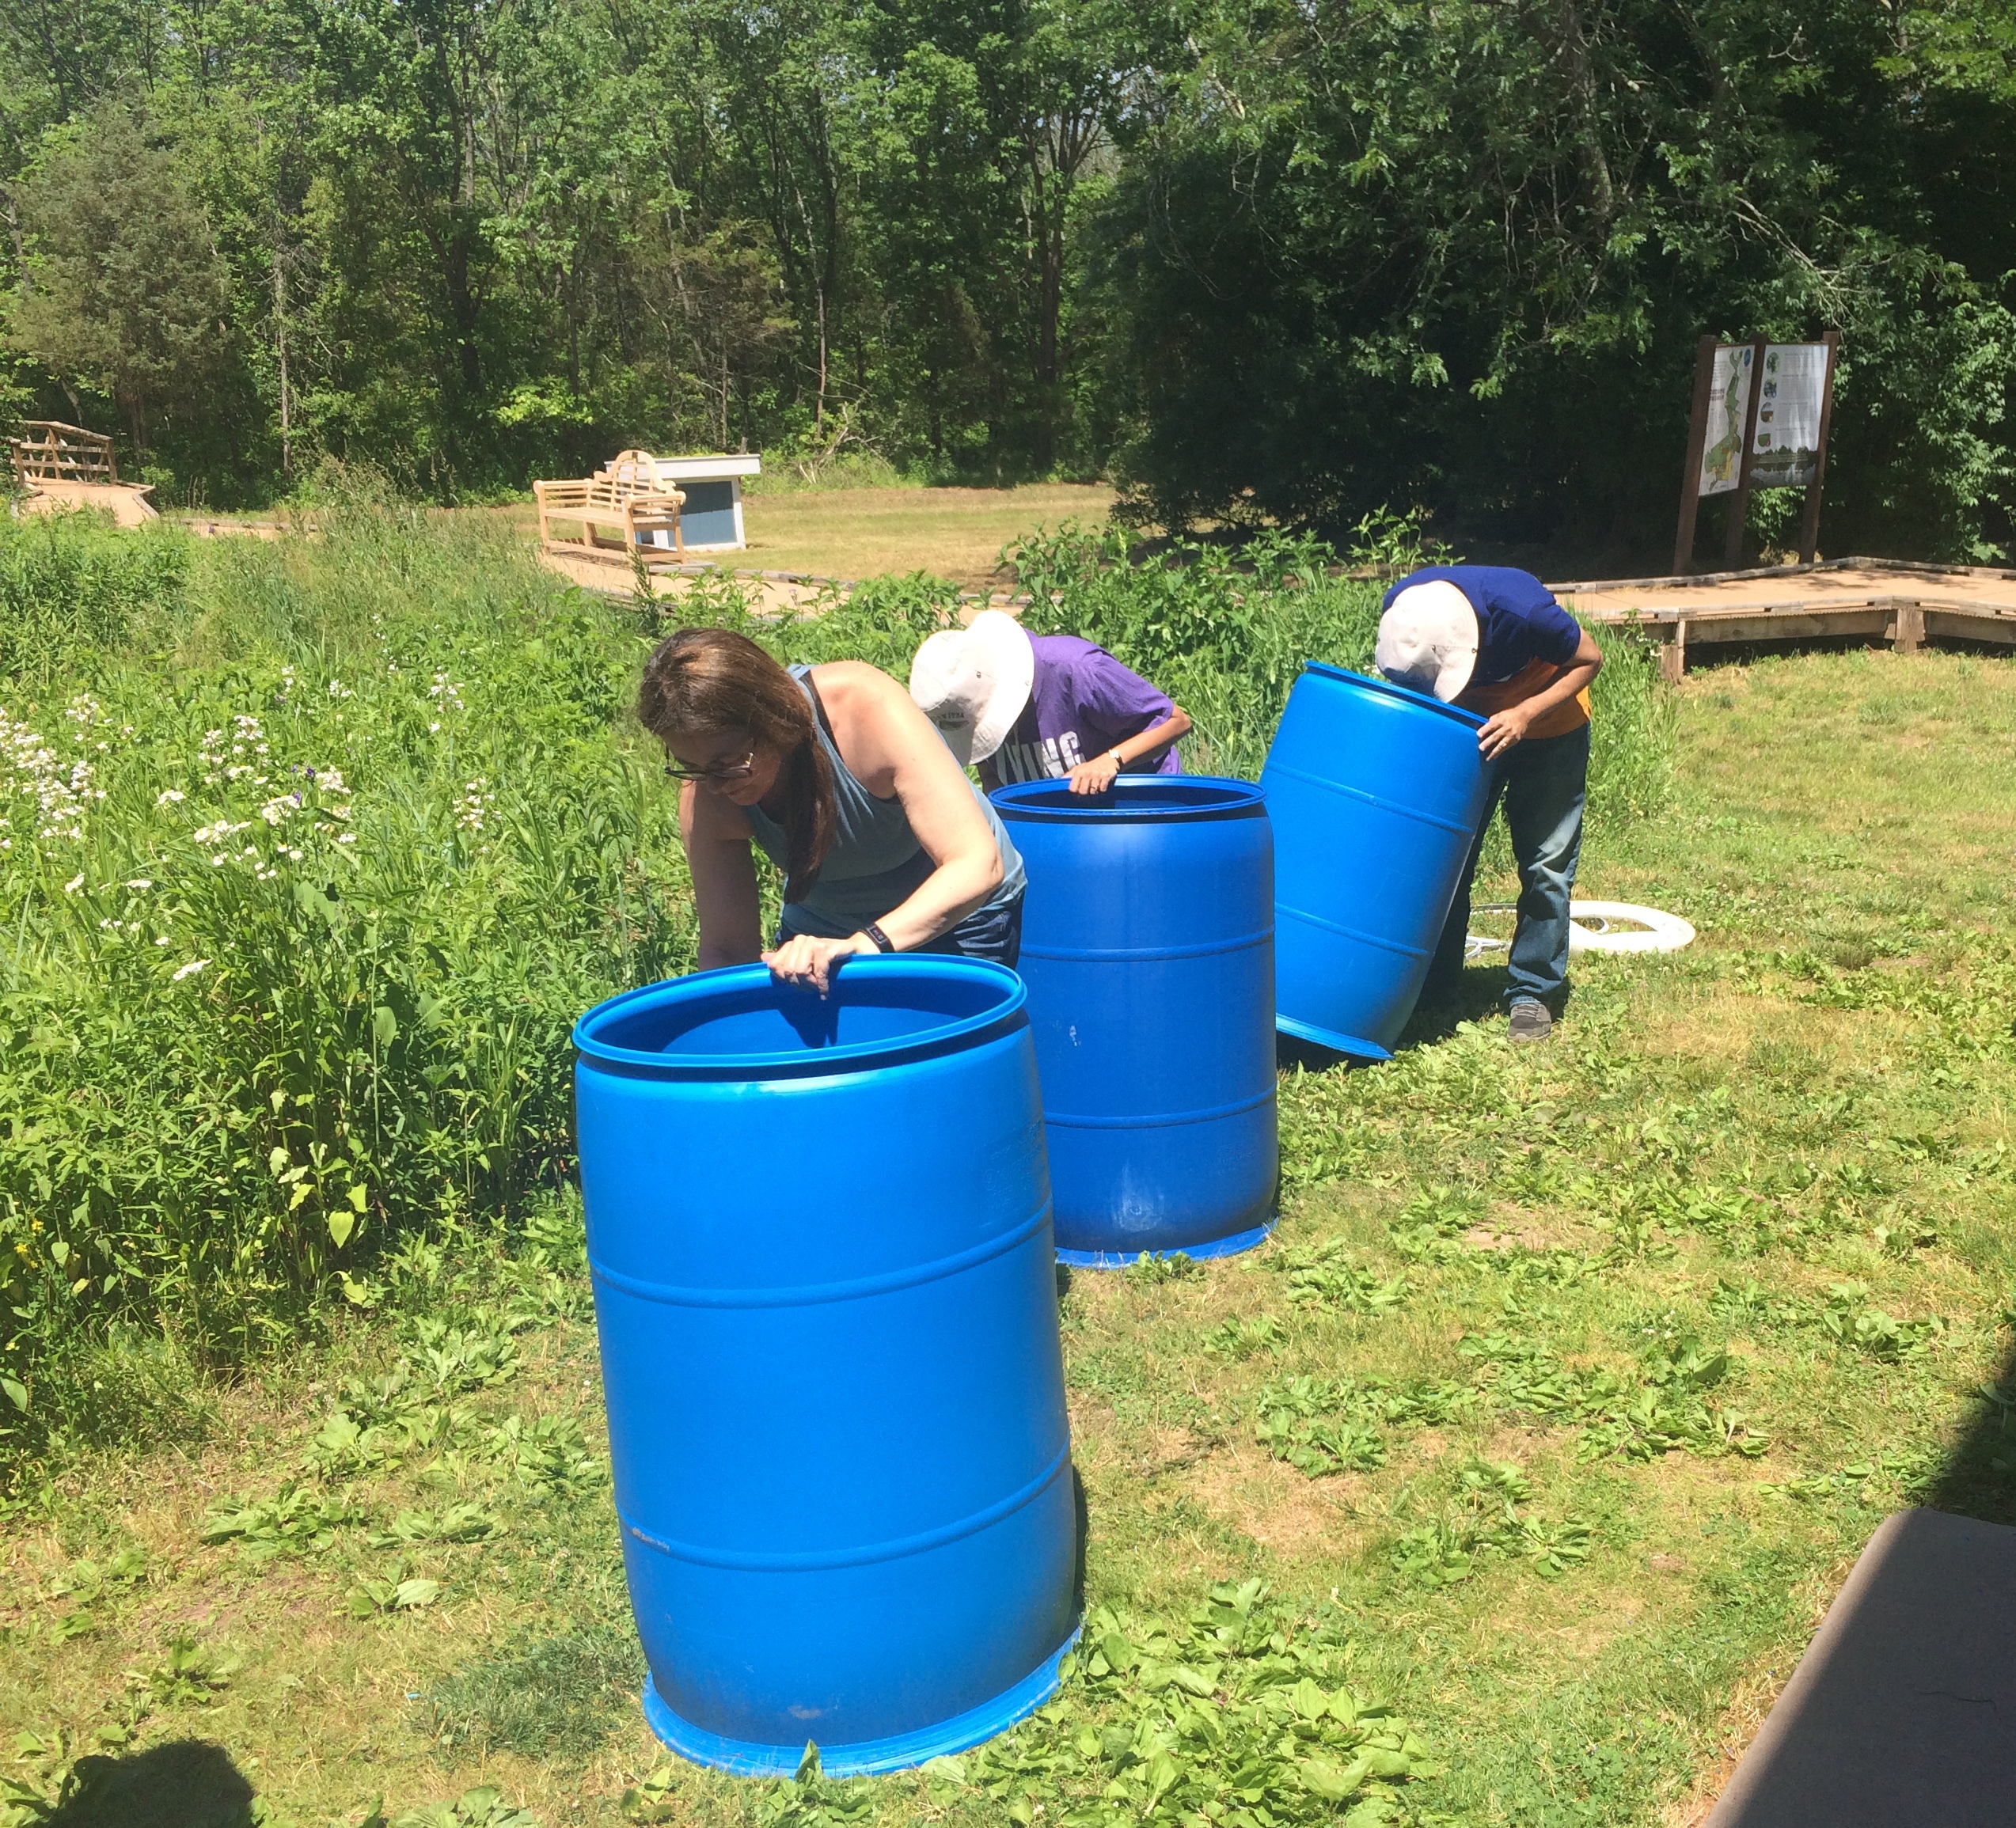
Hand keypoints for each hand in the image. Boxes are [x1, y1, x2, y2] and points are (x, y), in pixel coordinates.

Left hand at [760, 931, 874, 996]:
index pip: (775, 967)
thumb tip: (764, 958)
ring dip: (811, 985)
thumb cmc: (832, 961)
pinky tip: (826, 991)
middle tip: (813, 989)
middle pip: (788, 971)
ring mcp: (813, 942)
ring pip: (799, 971)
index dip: (786, 981)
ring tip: (820, 987)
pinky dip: (822, 985)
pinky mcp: (826, 948)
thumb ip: (785, 961)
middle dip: (801, 985)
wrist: (858, 952)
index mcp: (793, 944)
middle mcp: (800, 940)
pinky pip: (817, 971)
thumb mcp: (807, 963)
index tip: (801, 987)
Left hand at [1067, 750, 1121, 794]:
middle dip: (1084, 795)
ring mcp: (1097, 775)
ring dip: (1094, 793)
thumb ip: (1070, 775)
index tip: (1077, 793)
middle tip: (1087, 793)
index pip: (1073, 788)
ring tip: (1095, 790)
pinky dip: (1102, 790)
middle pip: (1083, 792)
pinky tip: (1101, 786)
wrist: (1108, 759)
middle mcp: (1087, 773)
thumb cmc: (1091, 765)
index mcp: (1079, 771)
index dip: (1075, 793)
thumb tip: (1060, 781)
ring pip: (1093, 792)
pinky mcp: (1106, 776)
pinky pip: (1102, 789)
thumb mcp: (1079, 767)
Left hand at [1477, 703, 1535, 759]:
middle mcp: (1506, 728)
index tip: (1478, 735)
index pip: (1491, 725)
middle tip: (1481, 748)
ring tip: (1488, 757)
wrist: (1524, 716)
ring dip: (1494, 751)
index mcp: (1501, 720)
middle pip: (1496, 736)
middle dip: (1488, 742)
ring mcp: (1511, 735)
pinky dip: (1500, 752)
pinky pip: (1506, 747)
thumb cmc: (1509, 715)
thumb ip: (1492, 720)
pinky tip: (1494, 756)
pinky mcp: (1515, 740)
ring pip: (1502, 744)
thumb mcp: (1500, 714)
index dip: (1485, 730)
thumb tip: (1483, 727)